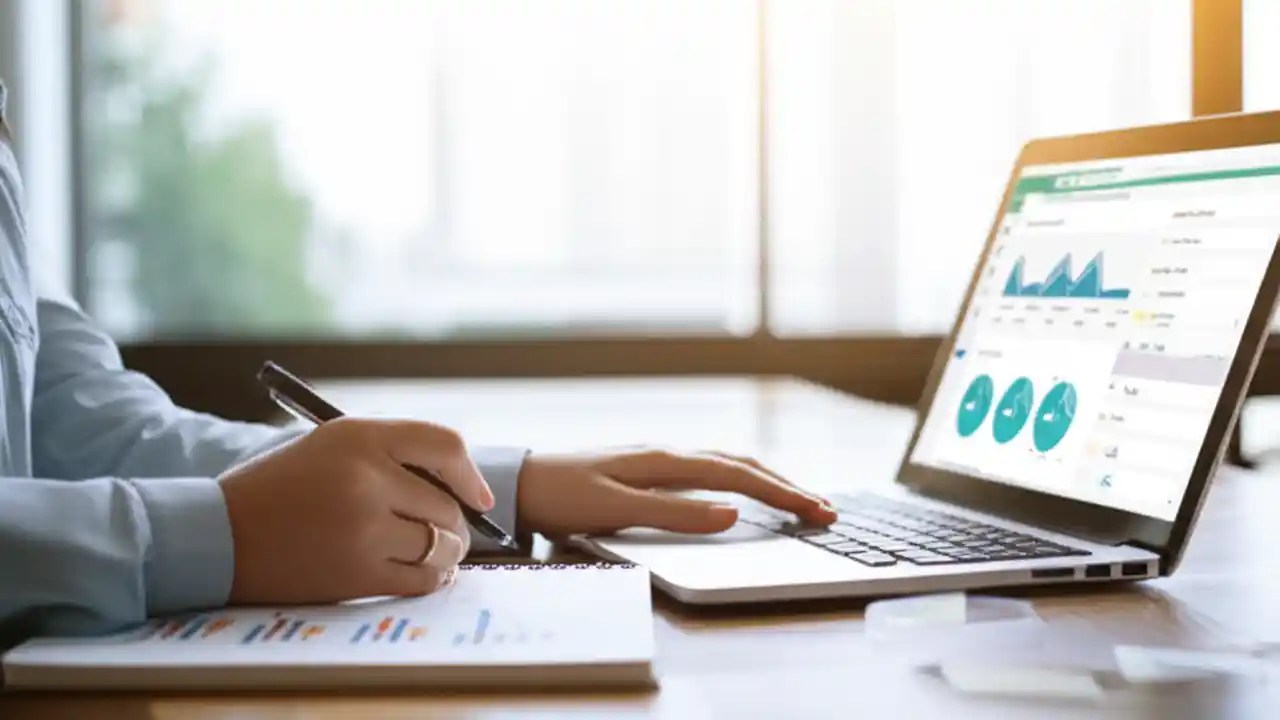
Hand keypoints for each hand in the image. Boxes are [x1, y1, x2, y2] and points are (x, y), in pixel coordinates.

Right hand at [218, 418, 494, 603]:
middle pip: (446, 504)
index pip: (444, 445)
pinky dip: (433, 579)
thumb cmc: (280, 489)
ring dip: (448, 553)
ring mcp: (364, 528)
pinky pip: (424, 580)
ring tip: (439, 553)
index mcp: (360, 436)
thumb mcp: (331, 447)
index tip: (479, 497)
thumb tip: (461, 486)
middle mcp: (367, 478)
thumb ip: (389, 455)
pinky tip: (426, 574)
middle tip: (448, 532)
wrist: (218, 536)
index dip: (470, 475)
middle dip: (455, 523)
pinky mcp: (357, 573)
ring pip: (442, 544)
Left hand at [516, 448, 836, 535]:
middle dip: (787, 485)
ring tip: (799, 499)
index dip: (783, 493)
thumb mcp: (615, 509)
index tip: (819, 511)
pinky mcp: (649, 469)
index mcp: (665, 460)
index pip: (739, 474)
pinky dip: (741, 478)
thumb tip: (732, 514)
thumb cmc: (561, 497)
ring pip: (728, 463)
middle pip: (742, 463)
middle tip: (826, 510)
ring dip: (767, 480)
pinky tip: (744, 488)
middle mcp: (668, 453)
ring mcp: (659, 459)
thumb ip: (673, 513)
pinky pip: (710, 469)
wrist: (519, 483)